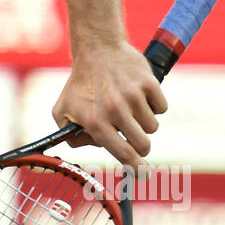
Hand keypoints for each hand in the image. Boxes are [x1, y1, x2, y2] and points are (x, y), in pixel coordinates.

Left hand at [51, 41, 167, 169]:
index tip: (144, 175)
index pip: (122, 154)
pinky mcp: (149, 83)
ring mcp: (134, 96)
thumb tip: (91, 151)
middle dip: (140, 145)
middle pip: (144, 145)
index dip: (136, 168)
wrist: (97, 49)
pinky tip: (139, 94)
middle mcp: (115, 110)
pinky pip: (162, 107)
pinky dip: (154, 104)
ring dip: (144, 121)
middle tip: (132, 134)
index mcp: (96, 122)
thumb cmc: (80, 84)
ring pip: (153, 126)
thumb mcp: (63, 111)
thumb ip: (71, 137)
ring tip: (128, 106)